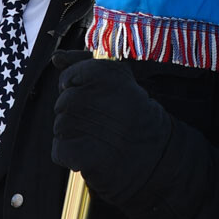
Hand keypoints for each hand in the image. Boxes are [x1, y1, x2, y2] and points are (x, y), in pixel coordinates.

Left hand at [51, 51, 172, 206]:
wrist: (161, 160)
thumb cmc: (137, 119)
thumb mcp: (119, 81)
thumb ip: (84, 65)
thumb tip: (56, 58)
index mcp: (109, 72)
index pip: (68, 78)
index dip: (75, 91)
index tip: (95, 102)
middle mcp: (100, 94)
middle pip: (62, 104)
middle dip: (75, 116)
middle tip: (101, 126)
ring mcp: (94, 125)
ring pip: (59, 127)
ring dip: (73, 137)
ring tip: (99, 141)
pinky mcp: (88, 155)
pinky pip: (59, 151)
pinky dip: (68, 157)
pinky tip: (89, 157)